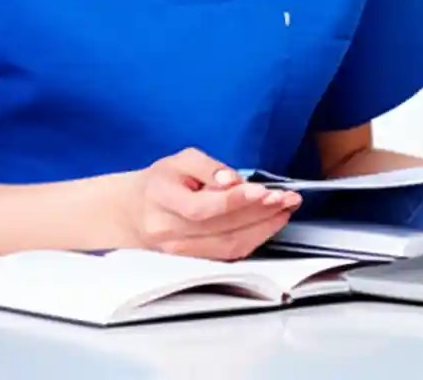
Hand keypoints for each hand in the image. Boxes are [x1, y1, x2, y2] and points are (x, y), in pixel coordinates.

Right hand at [118, 148, 301, 259]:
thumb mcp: (180, 161)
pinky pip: (230, 253)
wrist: (134, 213)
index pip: (202, 208)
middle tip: (288, 198)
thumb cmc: (161, 182)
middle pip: (222, 228)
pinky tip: (271, 222)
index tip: (263, 191)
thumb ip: (208, 167)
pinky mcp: (194, 261)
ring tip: (286, 208)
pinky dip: (255, 238)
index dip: (235, 201)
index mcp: (162, 200)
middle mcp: (169, 232)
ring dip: (265, 227)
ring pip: (230, 245)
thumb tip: (233, 181)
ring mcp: (181, 252)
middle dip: (261, 212)